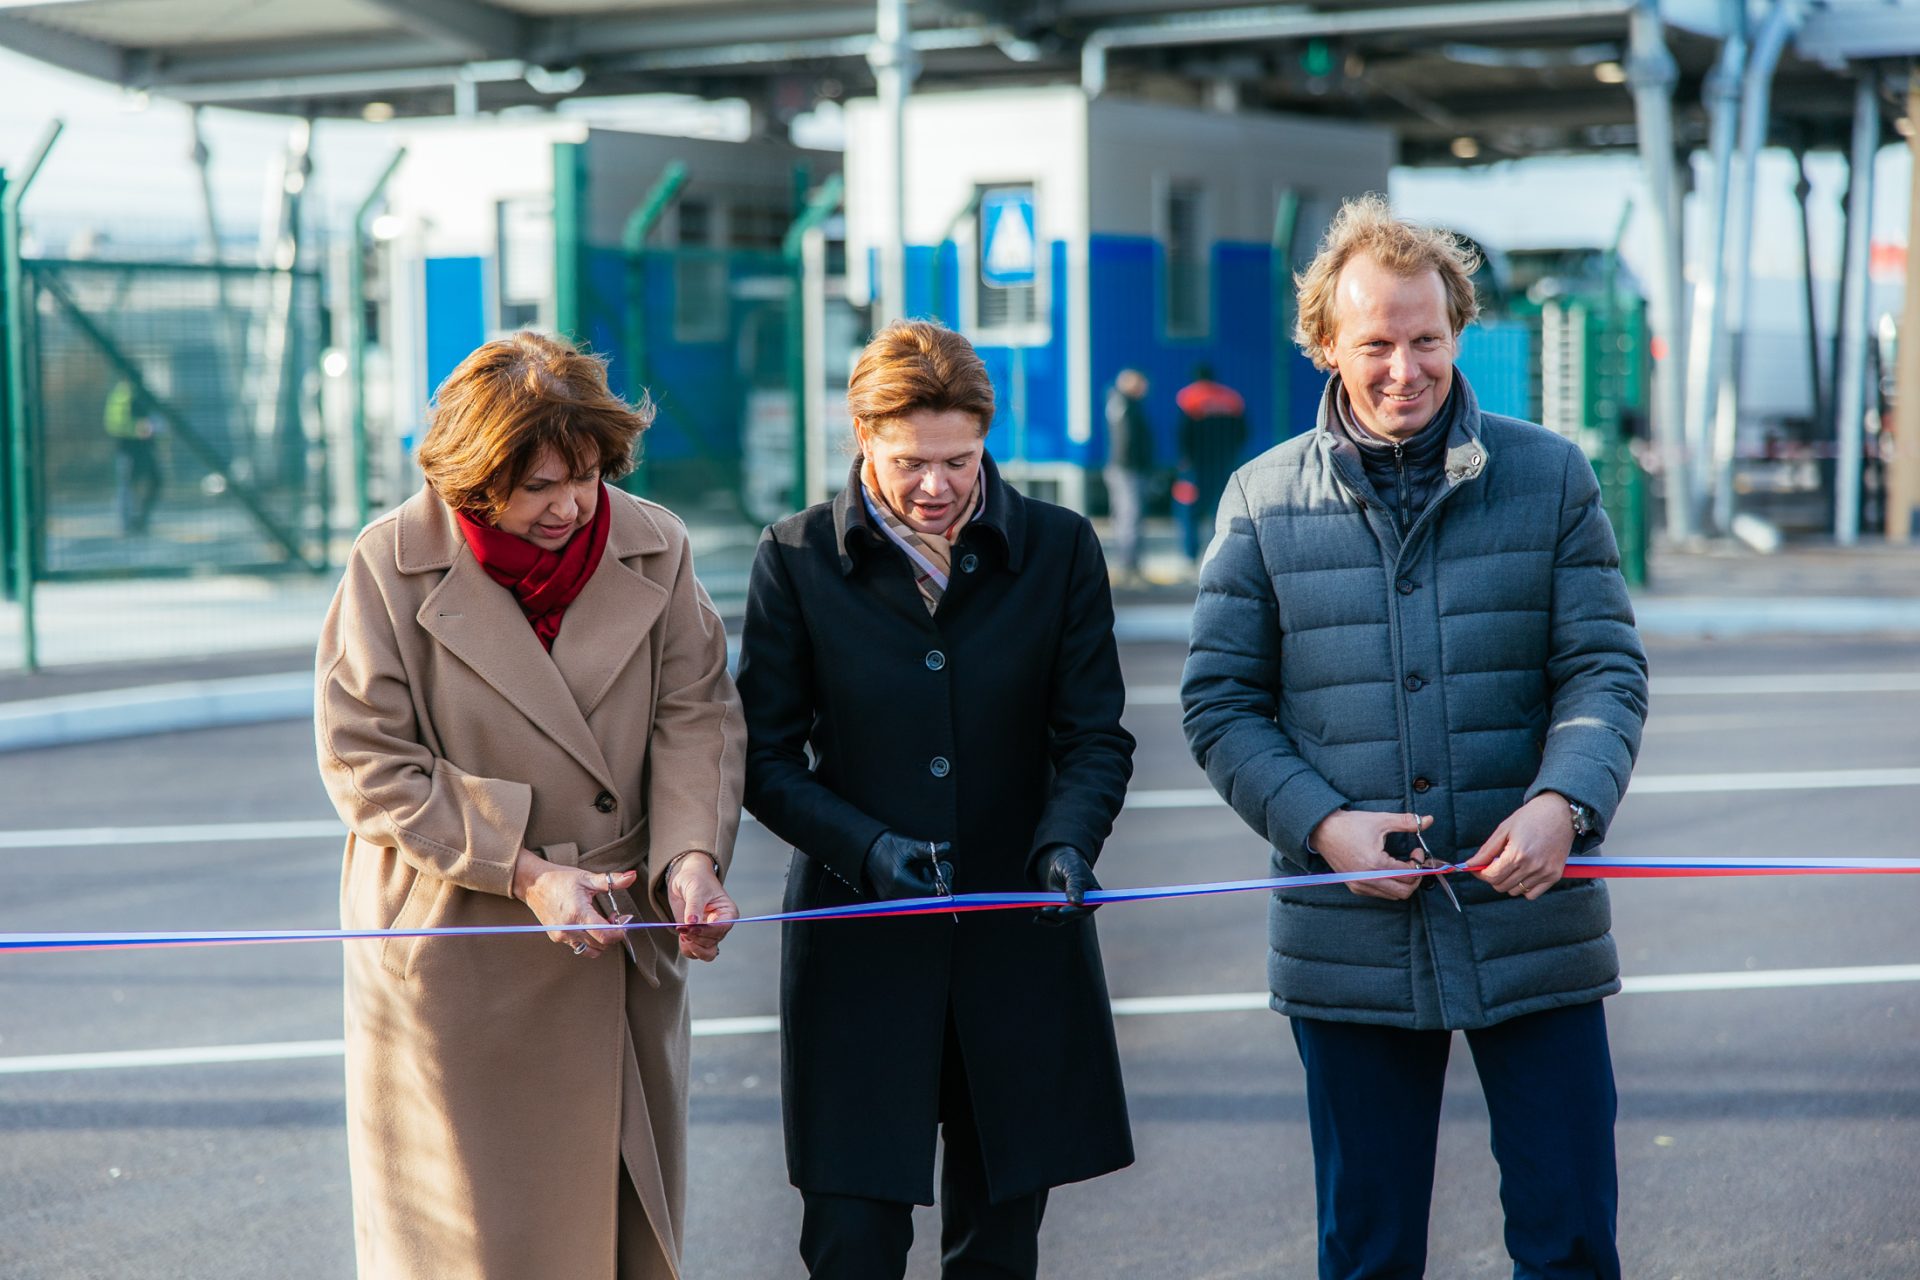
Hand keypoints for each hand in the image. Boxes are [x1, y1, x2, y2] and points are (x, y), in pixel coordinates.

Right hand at [511, 849, 635, 958]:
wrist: (534, 883)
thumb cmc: (560, 879)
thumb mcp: (586, 877)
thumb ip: (611, 880)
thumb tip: (632, 876)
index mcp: (578, 913)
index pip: (605, 935)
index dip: (620, 931)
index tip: (624, 920)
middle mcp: (569, 928)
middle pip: (601, 944)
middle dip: (613, 934)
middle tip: (614, 917)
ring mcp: (561, 935)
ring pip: (591, 950)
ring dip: (602, 940)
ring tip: (601, 923)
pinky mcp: (557, 938)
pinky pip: (579, 947)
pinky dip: (589, 941)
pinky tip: (589, 926)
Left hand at [665, 853, 737, 961]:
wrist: (685, 878)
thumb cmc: (696, 879)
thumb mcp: (696, 889)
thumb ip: (694, 907)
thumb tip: (692, 923)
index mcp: (728, 913)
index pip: (721, 929)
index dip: (706, 931)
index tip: (690, 927)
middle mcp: (721, 926)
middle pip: (712, 943)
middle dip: (696, 938)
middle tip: (681, 927)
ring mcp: (709, 933)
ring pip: (705, 953)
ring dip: (693, 947)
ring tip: (683, 933)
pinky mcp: (697, 937)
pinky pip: (694, 952)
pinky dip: (687, 948)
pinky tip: (682, 935)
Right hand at [863, 831, 953, 900]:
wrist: (864, 849)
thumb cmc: (884, 845)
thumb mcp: (908, 845)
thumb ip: (929, 849)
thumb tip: (946, 847)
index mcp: (899, 881)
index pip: (929, 890)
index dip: (942, 880)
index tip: (944, 866)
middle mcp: (894, 893)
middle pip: (926, 898)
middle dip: (937, 884)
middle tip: (940, 869)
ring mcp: (890, 897)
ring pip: (919, 899)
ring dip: (928, 886)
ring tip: (925, 870)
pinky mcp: (889, 897)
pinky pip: (910, 898)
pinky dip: (918, 888)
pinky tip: (917, 875)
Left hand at [1034, 845, 1101, 923]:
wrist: (1061, 862)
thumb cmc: (1072, 864)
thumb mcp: (1074, 872)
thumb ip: (1075, 886)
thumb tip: (1076, 903)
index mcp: (1094, 897)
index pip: (1086, 908)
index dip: (1074, 911)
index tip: (1061, 911)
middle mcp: (1084, 906)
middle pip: (1071, 915)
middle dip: (1056, 913)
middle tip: (1044, 910)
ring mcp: (1071, 909)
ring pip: (1060, 918)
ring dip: (1048, 915)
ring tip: (1036, 908)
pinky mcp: (1060, 909)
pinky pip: (1052, 917)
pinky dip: (1043, 916)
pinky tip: (1035, 910)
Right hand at [1306, 810, 1431, 900]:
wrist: (1323, 831)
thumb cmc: (1351, 825)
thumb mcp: (1381, 820)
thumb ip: (1408, 822)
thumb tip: (1430, 820)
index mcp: (1376, 863)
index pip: (1410, 874)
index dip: (1419, 863)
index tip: (1416, 851)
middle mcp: (1368, 879)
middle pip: (1405, 891)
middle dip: (1415, 877)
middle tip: (1413, 862)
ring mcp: (1360, 885)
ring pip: (1393, 896)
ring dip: (1403, 883)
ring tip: (1400, 865)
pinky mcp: (1355, 887)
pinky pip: (1380, 894)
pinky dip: (1390, 886)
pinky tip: (1387, 870)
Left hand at [1464, 793, 1575, 900]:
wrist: (1560, 812)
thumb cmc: (1531, 817)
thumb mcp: (1504, 829)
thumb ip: (1486, 851)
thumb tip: (1470, 865)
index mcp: (1517, 854)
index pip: (1491, 876)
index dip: (1480, 874)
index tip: (1479, 869)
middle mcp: (1531, 866)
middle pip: (1501, 886)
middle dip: (1493, 877)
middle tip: (1496, 864)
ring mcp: (1544, 873)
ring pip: (1515, 891)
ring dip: (1508, 881)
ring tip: (1513, 864)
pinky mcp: (1554, 876)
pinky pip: (1532, 894)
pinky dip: (1524, 888)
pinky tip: (1524, 872)